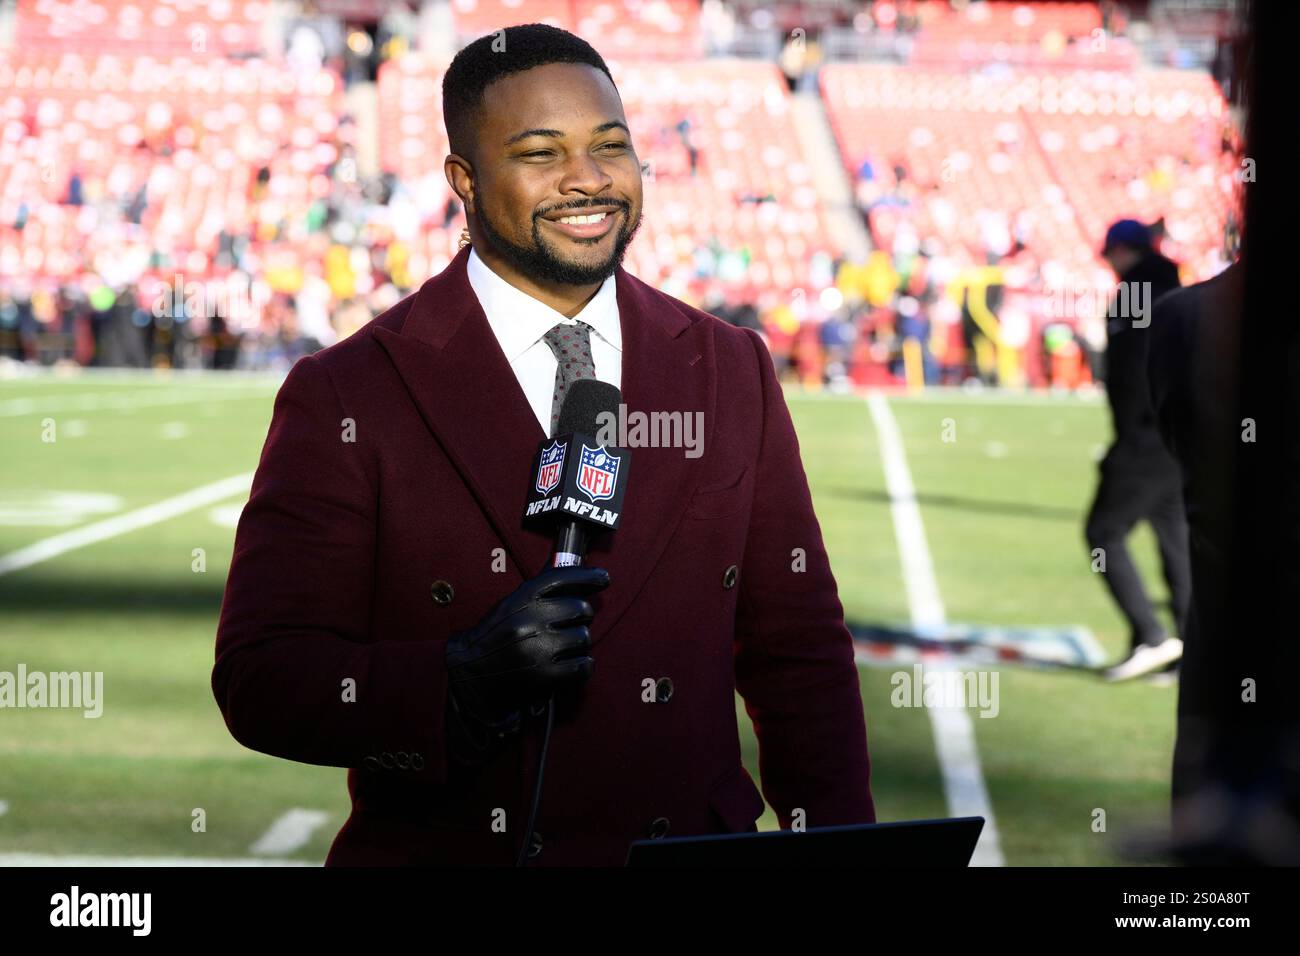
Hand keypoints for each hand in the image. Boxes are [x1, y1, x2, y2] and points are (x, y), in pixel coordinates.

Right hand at [445, 565, 609, 733]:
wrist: (470, 673)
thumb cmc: (495, 637)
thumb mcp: (511, 605)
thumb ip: (539, 592)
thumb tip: (572, 572)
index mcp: (522, 598)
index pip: (564, 578)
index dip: (588, 577)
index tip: (604, 579)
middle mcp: (531, 619)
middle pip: (581, 610)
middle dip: (581, 618)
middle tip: (569, 626)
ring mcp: (539, 648)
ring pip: (584, 638)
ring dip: (579, 644)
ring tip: (563, 649)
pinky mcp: (545, 675)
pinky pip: (583, 665)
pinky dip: (582, 666)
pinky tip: (570, 665)